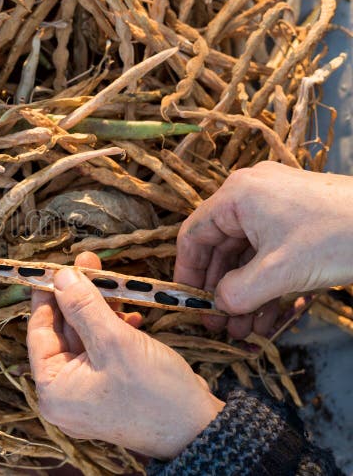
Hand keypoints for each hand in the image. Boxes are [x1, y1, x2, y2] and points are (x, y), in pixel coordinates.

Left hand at [27, 252, 224, 458]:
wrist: (200, 430)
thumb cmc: (154, 394)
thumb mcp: (115, 342)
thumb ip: (84, 307)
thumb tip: (60, 277)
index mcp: (54, 390)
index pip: (39, 333)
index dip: (47, 297)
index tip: (54, 268)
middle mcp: (66, 394)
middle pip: (64, 333)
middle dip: (78, 297)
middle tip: (88, 263)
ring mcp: (89, 392)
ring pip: (86, 338)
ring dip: (99, 309)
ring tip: (113, 281)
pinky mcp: (111, 387)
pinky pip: (103, 350)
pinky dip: (114, 330)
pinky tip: (132, 315)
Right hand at [175, 161, 352, 336]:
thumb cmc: (337, 238)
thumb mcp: (279, 272)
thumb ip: (237, 293)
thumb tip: (217, 307)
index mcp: (237, 196)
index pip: (194, 235)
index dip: (187, 272)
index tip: (188, 304)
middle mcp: (251, 194)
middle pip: (221, 247)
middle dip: (221, 290)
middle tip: (219, 324)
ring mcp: (276, 205)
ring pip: (247, 254)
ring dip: (244, 293)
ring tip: (244, 330)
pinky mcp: (298, 218)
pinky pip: (270, 253)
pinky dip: (266, 283)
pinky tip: (268, 316)